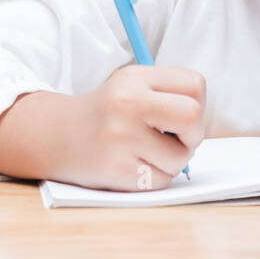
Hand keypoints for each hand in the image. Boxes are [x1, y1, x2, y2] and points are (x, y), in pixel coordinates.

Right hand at [59, 64, 206, 191]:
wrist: (56, 136)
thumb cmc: (108, 113)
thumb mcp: (132, 86)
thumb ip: (169, 94)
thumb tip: (203, 123)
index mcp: (135, 78)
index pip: (196, 85)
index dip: (197, 104)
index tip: (180, 116)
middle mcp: (126, 104)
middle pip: (192, 117)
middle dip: (193, 135)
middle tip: (177, 140)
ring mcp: (120, 138)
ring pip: (181, 157)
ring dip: (172, 161)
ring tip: (147, 153)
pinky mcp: (116, 170)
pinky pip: (161, 180)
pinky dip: (154, 177)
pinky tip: (133, 166)